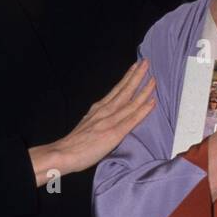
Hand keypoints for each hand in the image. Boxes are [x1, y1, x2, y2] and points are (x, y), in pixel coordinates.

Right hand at [29, 59, 155, 184]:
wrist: (63, 153)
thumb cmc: (73, 144)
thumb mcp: (86, 124)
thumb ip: (97, 119)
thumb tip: (105, 118)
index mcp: (98, 109)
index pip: (116, 90)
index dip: (126, 78)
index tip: (134, 68)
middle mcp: (104, 111)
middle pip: (124, 90)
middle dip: (136, 76)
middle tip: (146, 63)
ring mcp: (110, 121)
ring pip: (130, 102)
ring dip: (143, 89)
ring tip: (153, 78)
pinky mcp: (114, 133)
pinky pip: (132, 119)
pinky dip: (142, 110)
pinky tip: (151, 102)